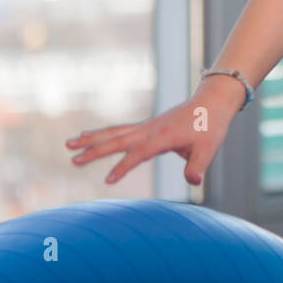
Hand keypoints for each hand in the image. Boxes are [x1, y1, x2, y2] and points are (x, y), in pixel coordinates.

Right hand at [66, 80, 243, 185]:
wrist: (213, 101)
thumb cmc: (212, 125)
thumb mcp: (209, 148)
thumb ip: (199, 166)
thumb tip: (193, 181)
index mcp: (164, 136)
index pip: (139, 153)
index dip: (123, 167)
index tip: (108, 180)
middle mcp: (151, 129)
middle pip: (118, 140)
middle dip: (94, 150)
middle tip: (72, 159)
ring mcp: (147, 126)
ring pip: (115, 133)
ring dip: (92, 139)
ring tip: (68, 144)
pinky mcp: (148, 126)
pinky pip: (121, 130)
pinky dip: (103, 134)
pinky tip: (89, 137)